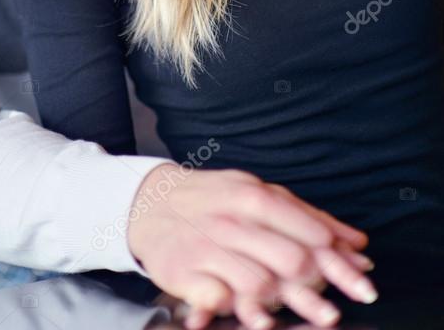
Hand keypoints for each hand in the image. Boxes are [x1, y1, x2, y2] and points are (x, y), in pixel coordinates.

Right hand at [128, 165, 377, 328]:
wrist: (149, 203)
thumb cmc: (213, 200)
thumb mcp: (257, 193)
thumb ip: (308, 216)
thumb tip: (359, 245)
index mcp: (252, 197)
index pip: (305, 229)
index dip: (337, 260)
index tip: (360, 283)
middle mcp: (231, 222)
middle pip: (288, 261)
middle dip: (317, 288)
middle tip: (332, 308)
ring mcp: (206, 248)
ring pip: (258, 283)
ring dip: (286, 305)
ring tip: (308, 317)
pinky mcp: (184, 274)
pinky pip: (218, 299)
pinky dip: (238, 312)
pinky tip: (258, 321)